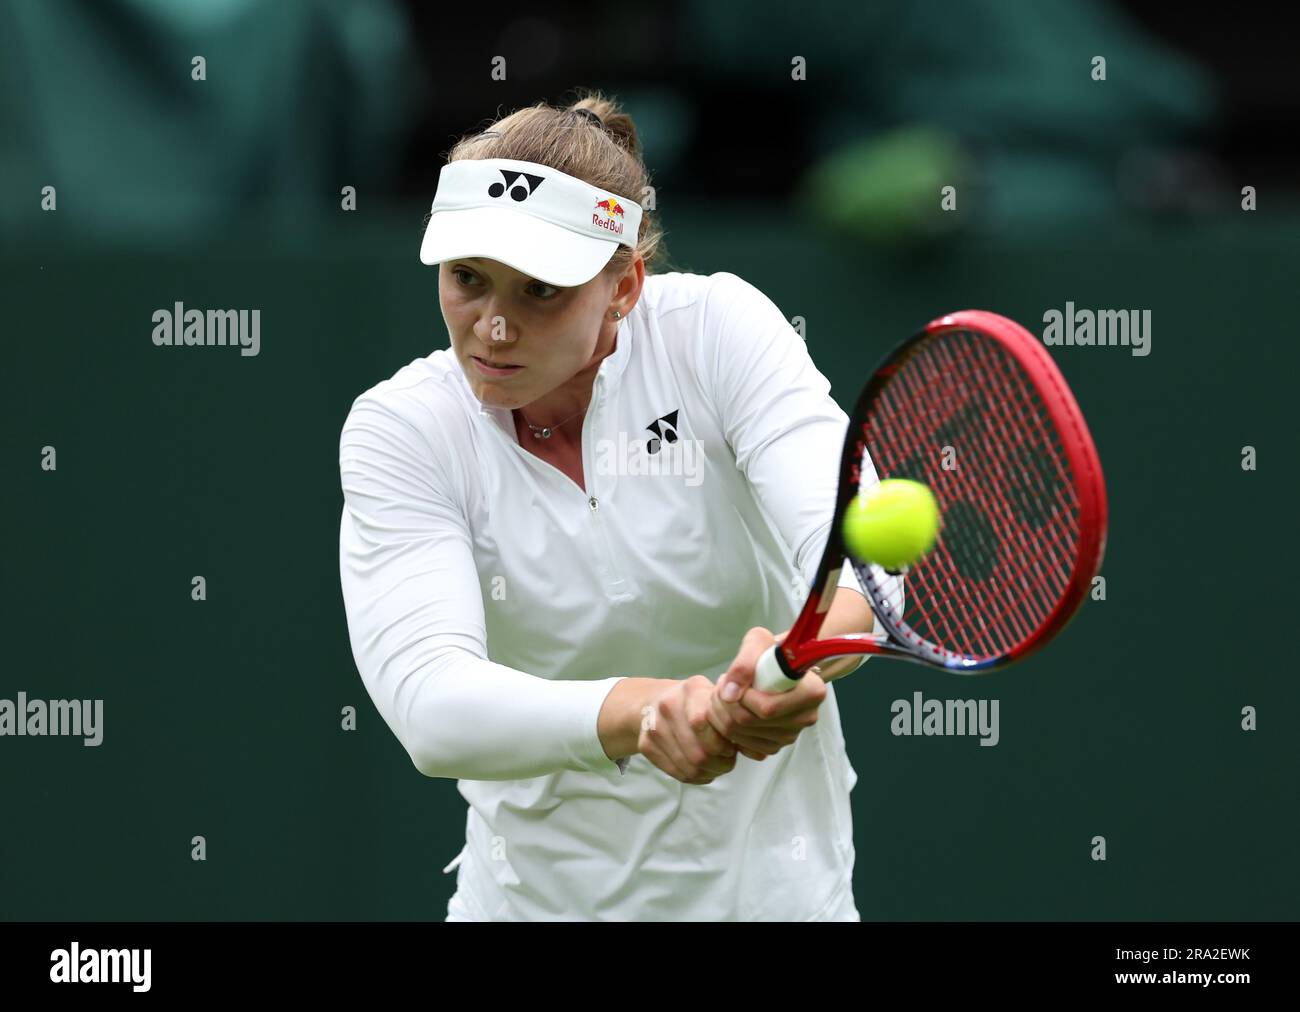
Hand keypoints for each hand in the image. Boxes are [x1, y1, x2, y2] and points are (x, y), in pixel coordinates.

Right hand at [638, 676, 738, 784]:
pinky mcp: (645, 745)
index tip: (733, 746)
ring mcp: (654, 726)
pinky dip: (696, 777)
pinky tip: (702, 768)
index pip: (704, 724)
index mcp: (691, 689)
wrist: (655, 702)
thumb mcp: (715, 697)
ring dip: (710, 771)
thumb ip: (733, 715)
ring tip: (716, 764)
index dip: (724, 743)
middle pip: (699, 752)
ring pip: (690, 767)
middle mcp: (668, 706)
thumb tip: (752, 745)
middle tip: (727, 758)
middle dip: (721, 762)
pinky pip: (678, 773)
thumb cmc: (695, 703)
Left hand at [708, 628, 827, 760]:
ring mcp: (791, 734)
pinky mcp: (777, 745)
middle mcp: (806, 717)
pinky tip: (731, 711)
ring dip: (723, 715)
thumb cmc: (771, 652)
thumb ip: (744, 663)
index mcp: (811, 692)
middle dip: (725, 704)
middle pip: (750, 723)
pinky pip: (744, 746)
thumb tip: (730, 694)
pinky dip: (729, 730)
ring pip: (743, 736)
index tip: (731, 679)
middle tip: (720, 686)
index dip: (742, 696)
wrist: (777, 665)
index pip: (767, 708)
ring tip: (725, 695)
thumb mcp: (758, 641)